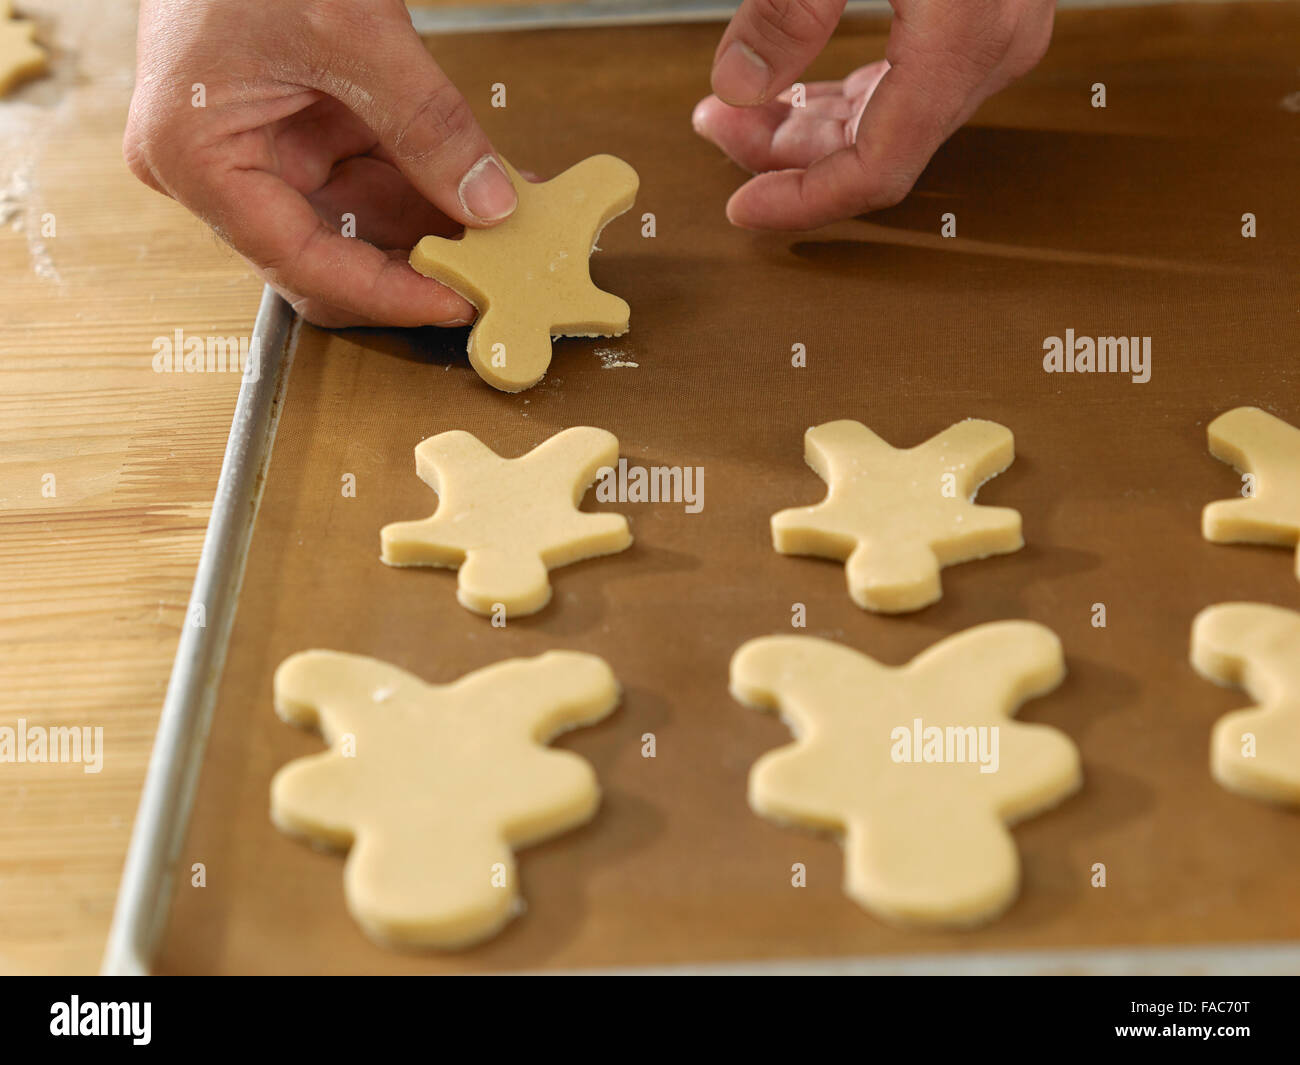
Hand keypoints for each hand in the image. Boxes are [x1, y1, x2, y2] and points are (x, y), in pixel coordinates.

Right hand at [124, 0, 514, 326]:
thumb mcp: (352, 31)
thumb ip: (427, 124)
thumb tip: (491, 204)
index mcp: (195, 157)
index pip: (300, 264)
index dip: (386, 294)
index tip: (456, 305)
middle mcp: (217, 166)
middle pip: (329, 252)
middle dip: (416, 262)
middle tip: (492, 275)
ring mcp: (255, 145)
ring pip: (357, 218)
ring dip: (432, 225)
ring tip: (506, 230)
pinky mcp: (294, 123)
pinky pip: (366, 172)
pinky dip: (424, 181)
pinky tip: (483, 187)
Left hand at [693, 0, 1054, 229]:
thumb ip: (786, 7)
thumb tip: (736, 86)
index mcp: (965, 31)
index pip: (878, 168)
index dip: (804, 200)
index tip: (744, 211)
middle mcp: (995, 43)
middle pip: (880, 149)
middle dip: (787, 152)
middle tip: (716, 128)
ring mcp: (996, 30)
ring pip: (892, 121)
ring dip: (810, 124)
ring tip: (737, 109)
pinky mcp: (982, 12)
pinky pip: (911, 84)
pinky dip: (847, 93)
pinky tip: (796, 86)